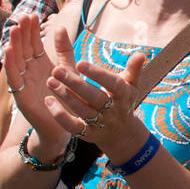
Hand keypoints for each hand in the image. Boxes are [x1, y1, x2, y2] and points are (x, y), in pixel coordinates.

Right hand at [0, 14, 71, 143]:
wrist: (62, 126)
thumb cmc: (64, 98)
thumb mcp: (67, 70)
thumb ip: (64, 50)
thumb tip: (60, 27)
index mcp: (40, 64)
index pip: (34, 43)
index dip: (33, 30)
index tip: (33, 14)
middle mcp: (29, 71)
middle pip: (24, 49)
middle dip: (23, 33)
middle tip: (22, 16)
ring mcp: (23, 82)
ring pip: (16, 60)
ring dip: (14, 44)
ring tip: (13, 28)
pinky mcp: (20, 95)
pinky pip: (14, 77)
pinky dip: (10, 64)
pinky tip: (9, 50)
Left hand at [42, 28, 148, 159]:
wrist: (121, 134)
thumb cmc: (124, 101)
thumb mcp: (131, 85)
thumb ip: (134, 69)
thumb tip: (141, 53)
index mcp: (123, 95)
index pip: (113, 84)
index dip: (97, 75)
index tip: (80, 62)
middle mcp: (113, 111)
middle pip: (94, 98)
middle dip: (75, 84)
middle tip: (57, 70)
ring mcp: (100, 124)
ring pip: (82, 111)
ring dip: (65, 97)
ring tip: (50, 81)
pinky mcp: (87, 135)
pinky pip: (73, 127)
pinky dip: (60, 116)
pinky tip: (48, 101)